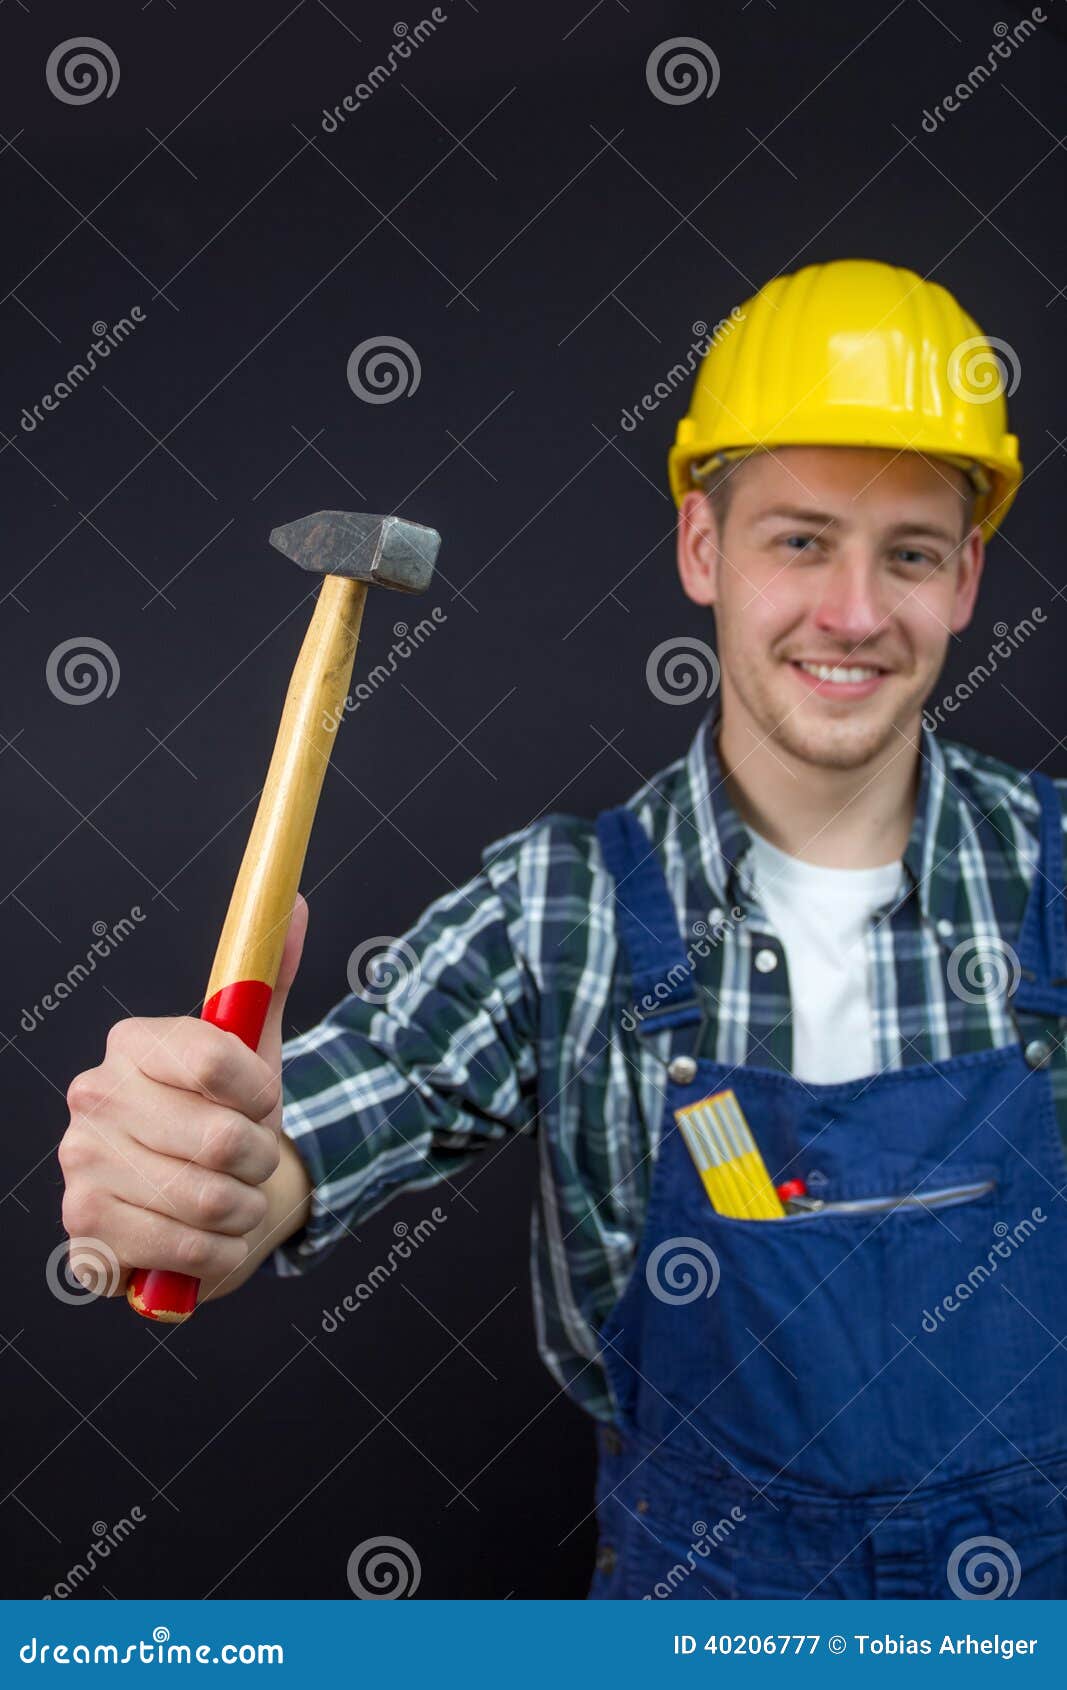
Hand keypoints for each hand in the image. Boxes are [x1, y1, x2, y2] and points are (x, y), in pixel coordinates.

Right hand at [58, 895, 308, 1302]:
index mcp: (132, 1042)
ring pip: (210, 1202)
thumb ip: (270, 979)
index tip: (264, 1100)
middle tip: (250, 1161)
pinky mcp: (85, 1235)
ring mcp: (80, 1167)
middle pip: (221, 1139)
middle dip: (259, 1161)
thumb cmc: (228, 1118)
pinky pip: (183, 1253)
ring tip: (233, 1201)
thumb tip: (293, 903)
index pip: (217, 1059)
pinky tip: (206, 1240)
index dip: (261, 1091)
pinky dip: (217, 1256)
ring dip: (245, 1212)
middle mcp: (93, 1097)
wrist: (199, 1207)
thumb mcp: (255, 1051)